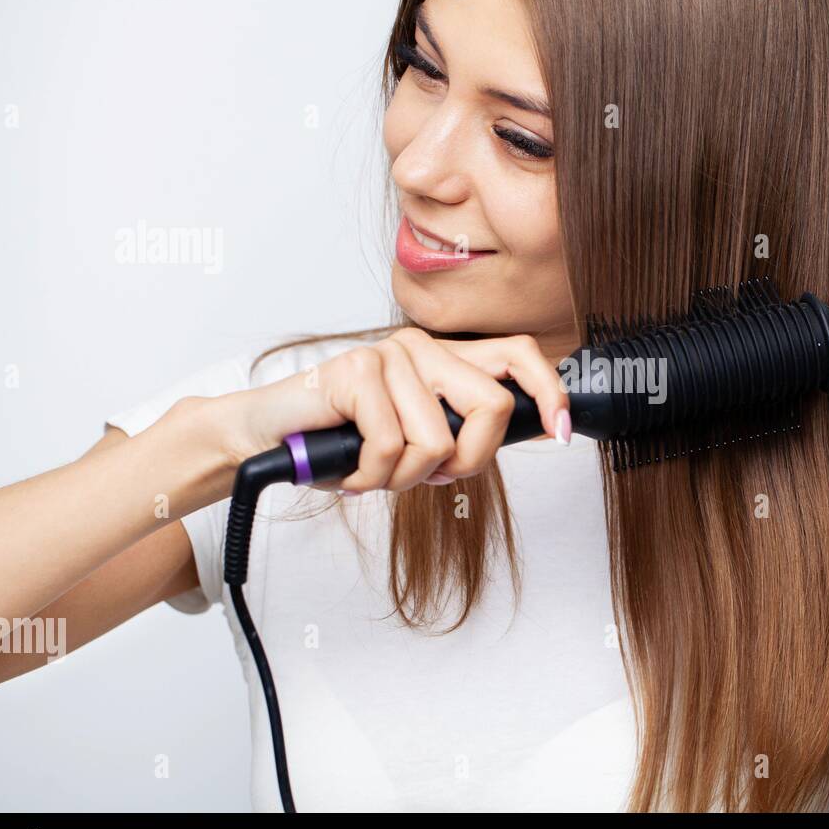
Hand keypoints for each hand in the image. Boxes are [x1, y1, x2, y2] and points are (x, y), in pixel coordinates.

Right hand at [220, 328, 570, 491]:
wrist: (265, 437)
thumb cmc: (339, 442)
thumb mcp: (411, 442)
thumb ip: (456, 433)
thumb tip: (516, 439)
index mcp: (442, 361)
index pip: (517, 356)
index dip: (549, 392)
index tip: (562, 431)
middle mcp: (421, 348)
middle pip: (492, 406)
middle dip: (470, 462)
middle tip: (430, 480)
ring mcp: (389, 355)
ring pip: (438, 441)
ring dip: (404, 479)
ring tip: (371, 473)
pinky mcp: (356, 372)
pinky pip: (391, 446)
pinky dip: (370, 477)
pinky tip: (347, 471)